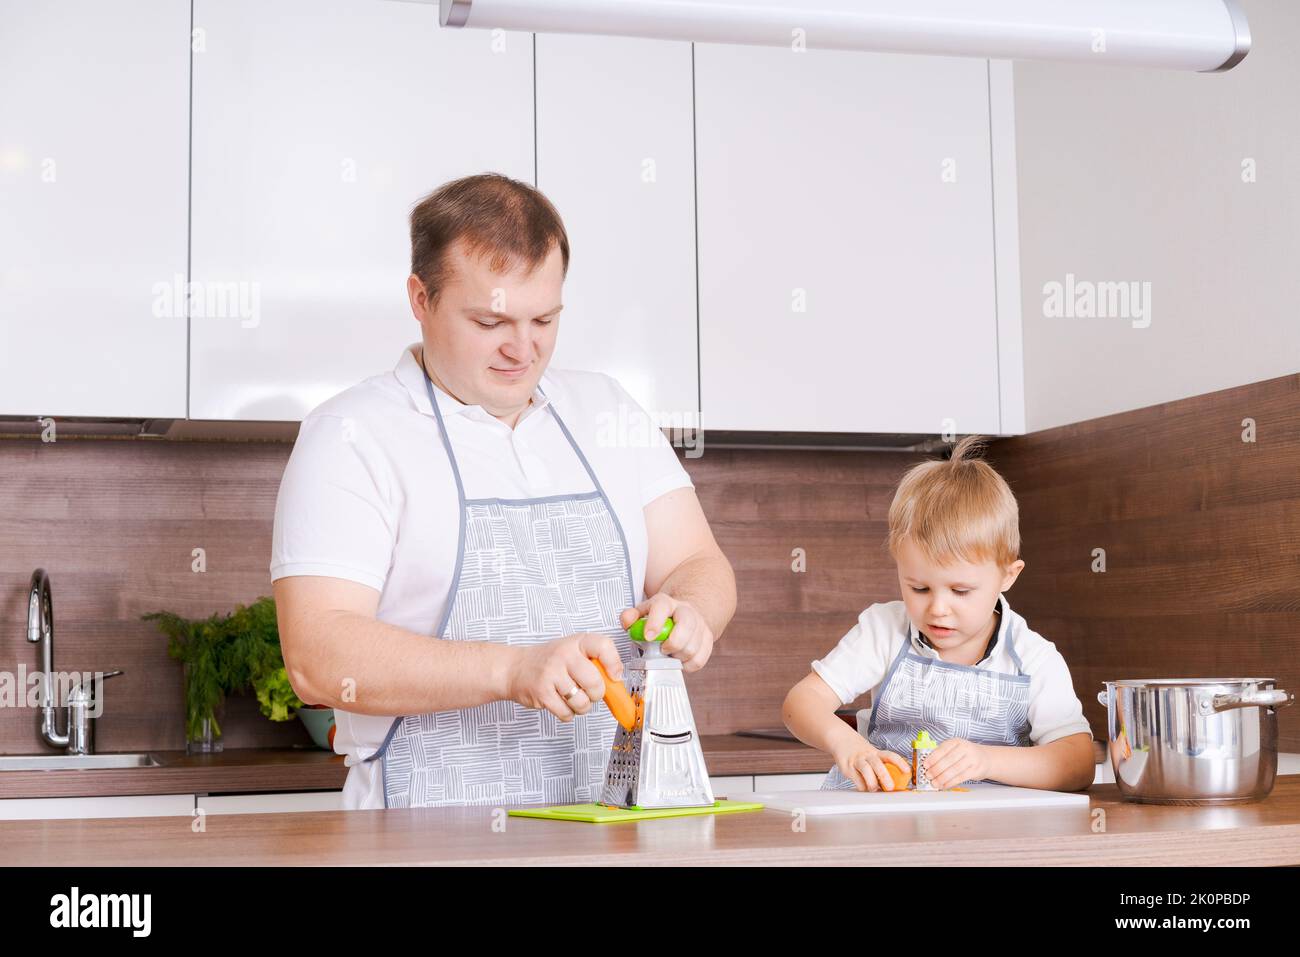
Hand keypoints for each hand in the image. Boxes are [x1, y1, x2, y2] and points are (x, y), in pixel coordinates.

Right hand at [505, 633, 623, 722]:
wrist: (515, 668)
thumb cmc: (549, 661)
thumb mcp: (574, 652)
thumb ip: (596, 662)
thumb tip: (617, 683)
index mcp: (577, 642)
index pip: (603, 646)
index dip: (614, 664)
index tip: (614, 676)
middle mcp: (564, 654)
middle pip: (595, 683)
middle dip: (596, 694)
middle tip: (588, 691)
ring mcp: (551, 674)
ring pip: (582, 702)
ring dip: (581, 707)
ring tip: (572, 698)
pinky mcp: (542, 693)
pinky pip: (567, 713)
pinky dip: (567, 714)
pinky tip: (560, 703)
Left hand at [620, 594, 713, 672]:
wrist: (682, 615)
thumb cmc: (659, 618)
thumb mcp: (642, 613)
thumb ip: (630, 617)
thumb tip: (627, 622)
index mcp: (667, 603)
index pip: (662, 607)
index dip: (655, 622)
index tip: (648, 637)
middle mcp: (686, 611)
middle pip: (687, 625)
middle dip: (672, 643)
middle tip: (662, 650)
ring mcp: (700, 625)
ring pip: (692, 647)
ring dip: (677, 656)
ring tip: (669, 654)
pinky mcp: (708, 640)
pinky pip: (699, 659)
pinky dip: (687, 665)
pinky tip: (679, 659)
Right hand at [833, 743, 910, 791]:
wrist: (841, 739)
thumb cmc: (861, 752)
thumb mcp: (873, 755)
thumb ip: (882, 767)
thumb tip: (896, 784)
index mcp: (876, 753)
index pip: (890, 756)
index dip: (900, 763)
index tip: (907, 771)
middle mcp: (867, 756)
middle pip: (877, 764)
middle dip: (885, 776)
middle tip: (890, 787)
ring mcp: (857, 761)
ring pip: (865, 770)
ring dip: (872, 782)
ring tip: (874, 789)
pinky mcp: (847, 768)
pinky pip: (856, 779)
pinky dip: (862, 786)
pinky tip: (864, 787)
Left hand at [922, 737, 991, 788]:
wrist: (985, 758)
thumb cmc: (965, 754)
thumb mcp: (955, 749)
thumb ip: (942, 754)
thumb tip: (927, 764)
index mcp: (956, 742)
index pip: (943, 749)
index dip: (933, 758)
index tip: (925, 765)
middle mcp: (965, 748)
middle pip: (948, 760)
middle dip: (936, 769)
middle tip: (928, 776)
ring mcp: (972, 759)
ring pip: (955, 770)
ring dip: (942, 778)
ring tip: (935, 783)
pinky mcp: (976, 770)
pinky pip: (961, 777)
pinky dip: (951, 782)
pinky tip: (944, 785)